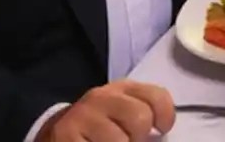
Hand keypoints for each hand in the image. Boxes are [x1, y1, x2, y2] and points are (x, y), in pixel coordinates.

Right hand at [40, 80, 174, 141]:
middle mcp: (102, 97)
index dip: (166, 116)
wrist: (58, 130)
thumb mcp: (123, 111)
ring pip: (120, 140)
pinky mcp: (66, 135)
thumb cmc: (101, 123)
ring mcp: (82, 116)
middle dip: (139, 137)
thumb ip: (144, 114)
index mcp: (123, 88)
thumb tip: (160, 135)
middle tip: (130, 141)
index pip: (157, 96)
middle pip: (140, 118)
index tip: (161, 130)